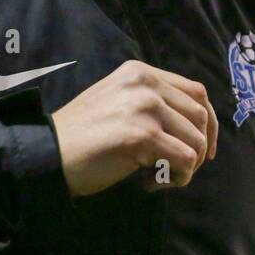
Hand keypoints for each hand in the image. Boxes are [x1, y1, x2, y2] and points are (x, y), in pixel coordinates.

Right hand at [49, 60, 218, 196]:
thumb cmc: (80, 135)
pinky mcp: (143, 134)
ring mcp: (146, 107)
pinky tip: (150, 183)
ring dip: (185, 167)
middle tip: (176, 169)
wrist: (47, 153)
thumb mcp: (117, 101)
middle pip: (201, 116)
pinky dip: (176, 179)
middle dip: (198, 148)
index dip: (207, 123)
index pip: (196, 91)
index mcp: (140, 72)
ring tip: (156, 177)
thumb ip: (151, 101)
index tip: (204, 148)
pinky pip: (185, 160)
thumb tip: (192, 124)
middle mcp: (146, 83)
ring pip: (196, 141)